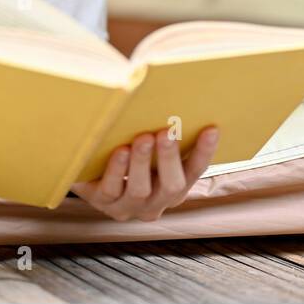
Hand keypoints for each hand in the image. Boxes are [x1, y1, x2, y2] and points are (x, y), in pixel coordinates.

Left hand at [68, 126, 218, 221]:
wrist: (91, 174)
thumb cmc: (129, 151)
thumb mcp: (150, 147)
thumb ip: (163, 134)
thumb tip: (174, 96)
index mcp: (175, 187)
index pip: (195, 171)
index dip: (205, 152)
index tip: (212, 129)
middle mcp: (156, 203)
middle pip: (172, 186)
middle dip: (170, 158)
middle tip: (167, 132)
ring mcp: (129, 207)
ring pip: (140, 190)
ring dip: (142, 163)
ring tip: (143, 138)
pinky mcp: (104, 204)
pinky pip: (111, 190)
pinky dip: (117, 170)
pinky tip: (120, 150)